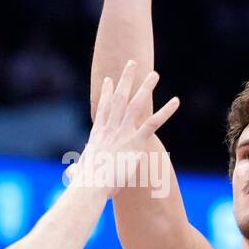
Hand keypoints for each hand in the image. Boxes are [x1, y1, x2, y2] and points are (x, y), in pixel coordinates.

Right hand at [70, 60, 178, 196]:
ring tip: (155, 74)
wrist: (90, 185)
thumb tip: (73, 173)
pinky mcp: (136, 142)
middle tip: (132, 64)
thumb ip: (77, 171)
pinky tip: (176, 101)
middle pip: (119, 98)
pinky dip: (166, 112)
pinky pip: (153, 123)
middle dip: (126, 79)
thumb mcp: (79, 174)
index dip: (106, 93)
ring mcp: (123, 133)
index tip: (109, 79)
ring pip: (136, 104)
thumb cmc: (85, 184)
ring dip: (146, 87)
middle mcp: (110, 129)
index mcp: (98, 135)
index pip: (103, 108)